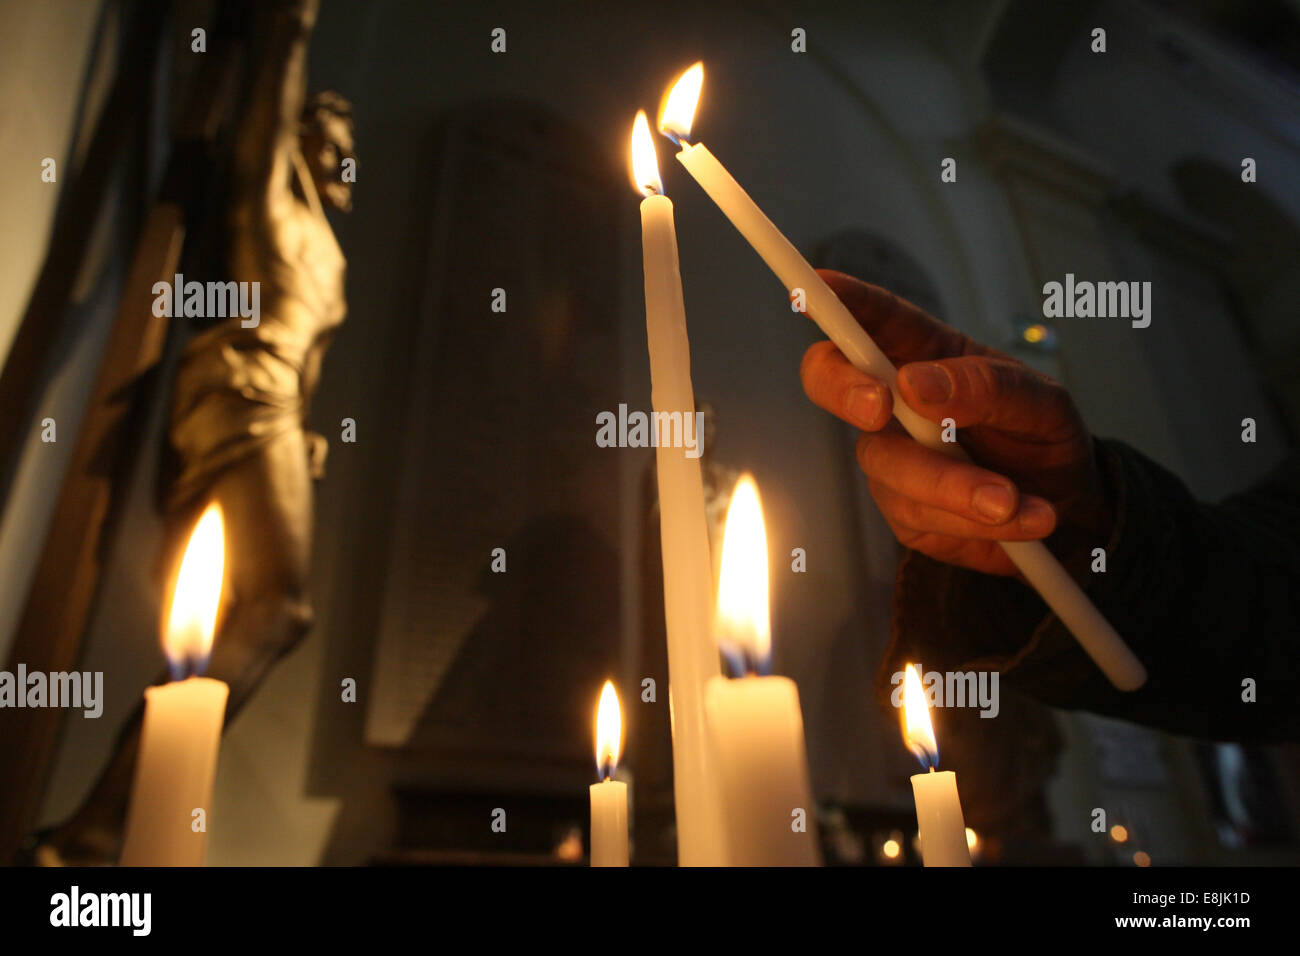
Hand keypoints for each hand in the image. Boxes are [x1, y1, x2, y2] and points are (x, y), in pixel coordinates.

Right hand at [799, 270, 1111, 576]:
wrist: (1066, 507)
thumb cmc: (1042, 435)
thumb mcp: (1040, 401)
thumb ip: (985, 387)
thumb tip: (915, 383)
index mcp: (928, 354)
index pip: (875, 319)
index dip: (839, 300)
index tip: (814, 287)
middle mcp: (895, 401)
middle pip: (830, 380)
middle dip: (846, 390)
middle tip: (880, 406)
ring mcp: (893, 457)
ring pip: (890, 467)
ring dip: (955, 488)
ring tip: (1015, 501)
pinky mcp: (903, 511)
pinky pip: (920, 516)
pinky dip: (972, 521)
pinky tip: (1017, 521)